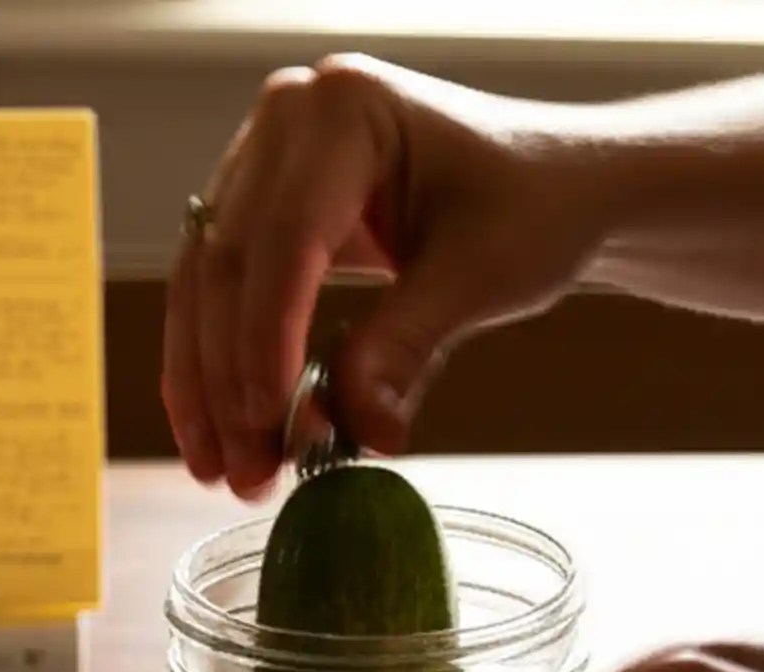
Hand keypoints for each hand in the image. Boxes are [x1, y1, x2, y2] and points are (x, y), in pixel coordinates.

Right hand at [161, 53, 604, 497]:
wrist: (558, 185)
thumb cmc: (536, 206)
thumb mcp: (480, 275)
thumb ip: (404, 347)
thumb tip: (353, 432)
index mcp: (344, 108)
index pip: (284, 237)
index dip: (267, 339)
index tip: (267, 427)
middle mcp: (287, 119)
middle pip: (227, 264)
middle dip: (228, 379)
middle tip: (242, 472)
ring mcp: (264, 157)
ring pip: (205, 283)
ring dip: (206, 383)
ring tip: (220, 469)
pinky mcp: (262, 203)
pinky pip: (219, 288)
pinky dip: (216, 361)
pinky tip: (214, 428)